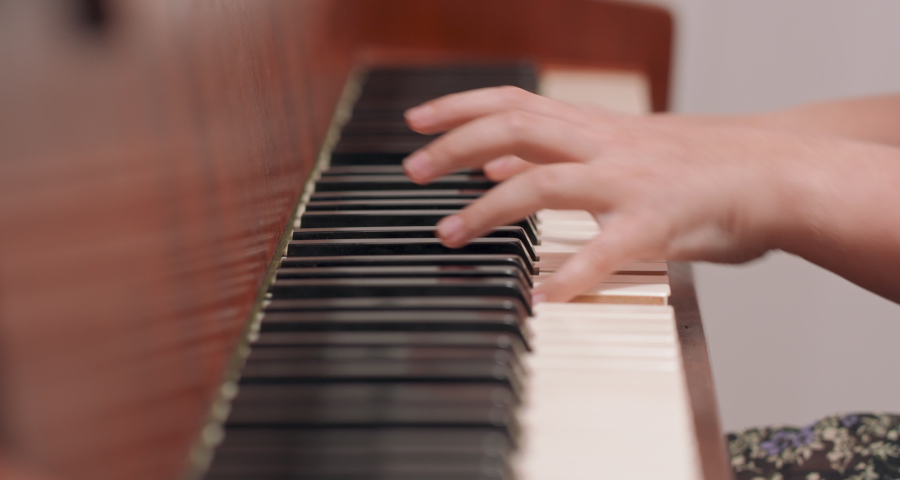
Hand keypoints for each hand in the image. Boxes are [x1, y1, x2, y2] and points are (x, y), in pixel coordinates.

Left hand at [401, 86, 818, 302]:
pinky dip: (573, 273)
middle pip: (515, 127)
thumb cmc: (695, 167)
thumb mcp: (617, 149)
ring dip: (489, 209)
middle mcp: (605, 144)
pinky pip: (610, 248)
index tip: (415, 122)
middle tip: (411, 169)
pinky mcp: (662, 220)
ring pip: (545, 181)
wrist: (776, 172)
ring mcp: (630, 179)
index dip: (459, 107)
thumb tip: (494, 159)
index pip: (514, 102)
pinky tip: (544, 297)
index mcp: (595, 128)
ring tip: (450, 235)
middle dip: (454, 145)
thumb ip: (556, 153)